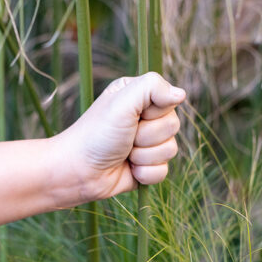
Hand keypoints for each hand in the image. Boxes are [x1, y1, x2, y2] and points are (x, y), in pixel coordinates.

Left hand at [54, 71, 185, 203]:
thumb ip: (152, 88)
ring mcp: (147, 143)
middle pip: (173, 125)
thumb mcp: (122, 102)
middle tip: (125, 138)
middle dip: (147, 136)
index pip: (170, 99)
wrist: (79, 172)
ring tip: (124, 154)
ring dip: (144, 156)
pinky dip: (145, 173)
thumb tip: (182, 94)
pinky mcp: (147, 166)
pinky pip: (164, 171)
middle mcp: (146, 116)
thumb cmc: (96, 134)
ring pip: (171, 150)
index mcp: (140, 95)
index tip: (132, 115)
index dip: (153, 112)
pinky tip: (129, 170)